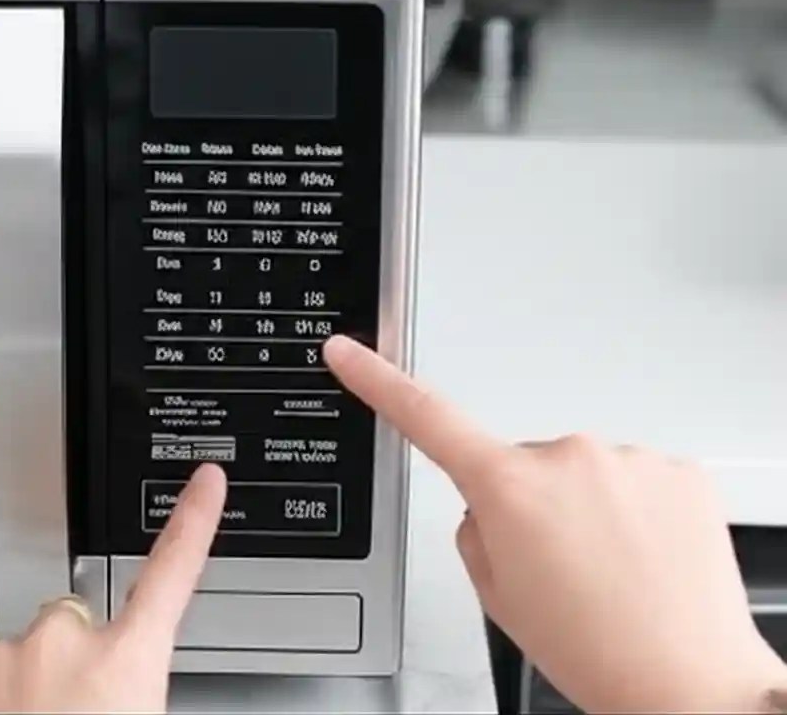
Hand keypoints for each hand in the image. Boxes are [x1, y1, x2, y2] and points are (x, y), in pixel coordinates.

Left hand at [0, 464, 226, 712]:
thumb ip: (133, 694)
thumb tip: (120, 691)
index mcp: (126, 666)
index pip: (172, 577)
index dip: (193, 523)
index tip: (206, 480)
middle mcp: (64, 647)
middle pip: (73, 628)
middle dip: (69, 663)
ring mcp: (0, 657)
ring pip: (15, 657)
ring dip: (19, 690)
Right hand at [323, 335, 786, 713]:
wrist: (687, 681)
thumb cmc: (594, 650)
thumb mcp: (496, 595)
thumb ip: (475, 528)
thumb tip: (491, 504)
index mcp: (507, 489)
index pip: (425, 417)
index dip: (377, 380)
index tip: (348, 352)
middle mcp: (566, 459)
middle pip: (521, 465)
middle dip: (529, 506)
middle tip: (557, 570)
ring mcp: (627, 460)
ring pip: (581, 476)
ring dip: (586, 513)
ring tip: (607, 574)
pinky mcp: (677, 471)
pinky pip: (634, 481)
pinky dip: (635, 516)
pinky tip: (642, 560)